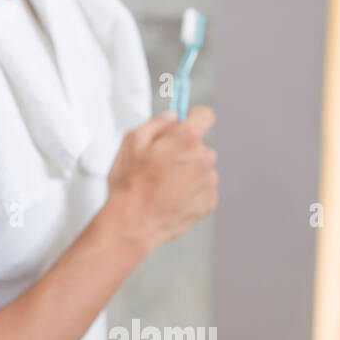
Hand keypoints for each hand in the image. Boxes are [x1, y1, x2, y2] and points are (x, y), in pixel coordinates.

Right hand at [105, 105, 217, 253]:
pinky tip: (170, 197)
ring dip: (187, 171)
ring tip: (163, 185)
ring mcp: (209, 182)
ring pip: (202, 167)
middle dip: (183, 149)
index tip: (182, 124)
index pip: (205, 115)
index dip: (191, 117)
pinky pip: (203, 188)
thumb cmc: (129, 185)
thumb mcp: (131, 142)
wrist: (134, 225)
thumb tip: (171, 118)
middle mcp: (203, 159)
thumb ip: (156, 123)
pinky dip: (190, 191)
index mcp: (186, 140)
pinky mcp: (209, 202)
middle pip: (200, 145)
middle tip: (159, 163)